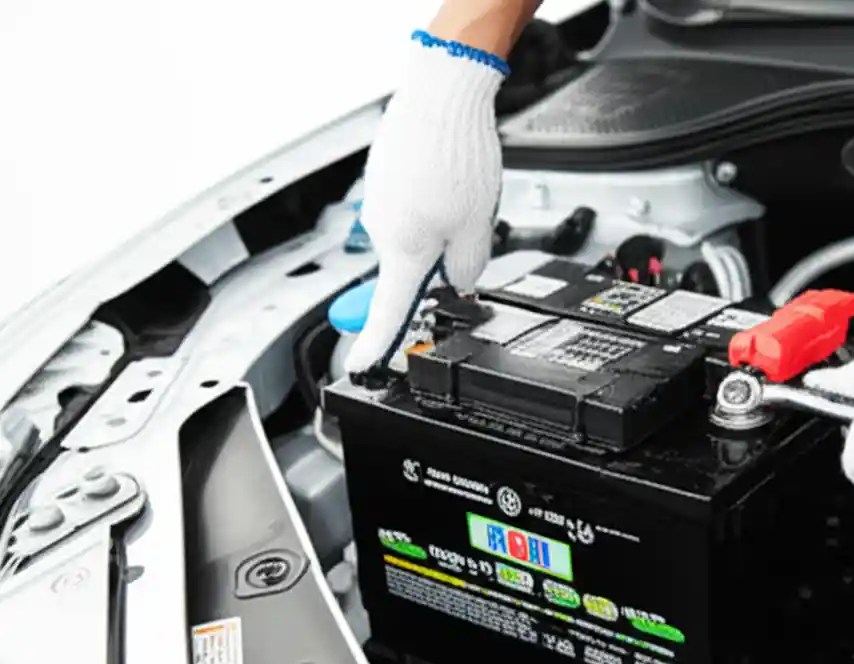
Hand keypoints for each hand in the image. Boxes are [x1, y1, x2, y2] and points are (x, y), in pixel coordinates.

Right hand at [344, 32, 507, 373]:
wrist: (443, 93)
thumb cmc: (458, 154)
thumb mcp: (478, 227)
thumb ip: (467, 267)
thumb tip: (458, 285)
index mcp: (404, 249)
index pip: (388, 311)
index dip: (377, 344)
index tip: (362, 366)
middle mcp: (382, 229)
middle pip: (413, 265)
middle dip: (443, 257)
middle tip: (472, 226)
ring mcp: (378, 201)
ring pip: (416, 230)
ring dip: (441, 222)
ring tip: (466, 190)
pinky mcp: (383, 178)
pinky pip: (411, 203)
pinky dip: (432, 198)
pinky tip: (451, 175)